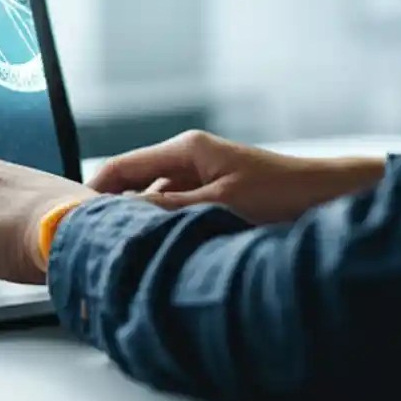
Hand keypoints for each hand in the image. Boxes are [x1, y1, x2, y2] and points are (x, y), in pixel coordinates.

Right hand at [88, 130, 384, 223]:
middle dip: (114, 211)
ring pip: (154, 201)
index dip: (92, 193)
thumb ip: (167, 211)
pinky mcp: (215, 196)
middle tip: (94, 243)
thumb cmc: (280, 195)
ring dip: (143, 223)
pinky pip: (176, 211)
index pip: (120, 167)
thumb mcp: (217, 204)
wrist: (329, 197)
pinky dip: (165, 228)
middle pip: (133, 184)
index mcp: (184, 149)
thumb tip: (121, 217)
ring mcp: (202, 177)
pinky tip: (162, 250)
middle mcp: (189, 158)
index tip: (72, 220)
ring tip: (126, 251)